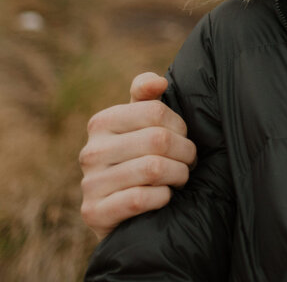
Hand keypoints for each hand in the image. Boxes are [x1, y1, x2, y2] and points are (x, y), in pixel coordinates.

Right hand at [79, 72, 196, 238]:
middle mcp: (90, 152)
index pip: (155, 111)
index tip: (183, 138)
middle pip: (158, 139)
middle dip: (185, 152)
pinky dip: (162, 197)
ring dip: (178, 175)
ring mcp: (89, 184)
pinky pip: (139, 199)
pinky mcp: (94, 213)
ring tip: (180, 177)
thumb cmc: (140, 156)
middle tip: (189, 162)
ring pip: (152, 168)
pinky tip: (164, 196)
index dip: (180, 126)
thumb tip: (159, 82)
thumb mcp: (142, 123)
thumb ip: (147, 96)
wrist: (124, 212)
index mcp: (101, 122)